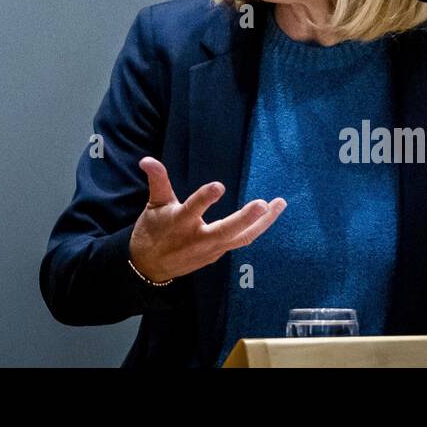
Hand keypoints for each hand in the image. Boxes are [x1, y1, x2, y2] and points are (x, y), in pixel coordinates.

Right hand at [128, 156, 286, 281]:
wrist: (150, 267)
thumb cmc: (153, 230)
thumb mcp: (154, 204)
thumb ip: (158, 180)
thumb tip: (146, 159)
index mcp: (180, 223)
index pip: (193, 210)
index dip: (205, 199)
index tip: (219, 187)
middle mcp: (198, 239)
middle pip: (225, 231)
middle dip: (245, 219)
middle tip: (263, 204)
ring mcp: (211, 250)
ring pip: (241, 238)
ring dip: (262, 223)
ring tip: (279, 204)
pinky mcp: (218, 254)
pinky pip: (241, 241)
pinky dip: (256, 229)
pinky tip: (269, 215)